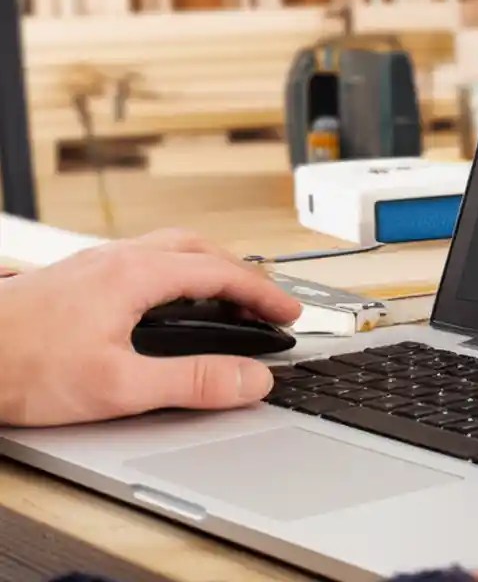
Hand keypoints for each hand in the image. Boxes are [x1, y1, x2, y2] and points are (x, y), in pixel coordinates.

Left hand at [0, 228, 301, 426]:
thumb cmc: (19, 367)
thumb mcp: (118, 387)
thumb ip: (192, 382)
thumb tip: (249, 380)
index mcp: (136, 275)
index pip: (223, 274)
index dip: (265, 296)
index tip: (290, 316)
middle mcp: (116, 259)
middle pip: (200, 250)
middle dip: (243, 275)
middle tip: (267, 305)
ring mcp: (93, 265)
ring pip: (170, 251)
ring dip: (210, 270)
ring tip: (228, 300)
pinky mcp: (75, 278)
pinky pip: (144, 261)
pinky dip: (178, 275)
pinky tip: (168, 303)